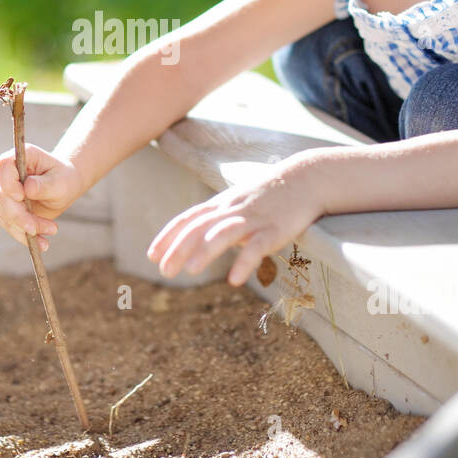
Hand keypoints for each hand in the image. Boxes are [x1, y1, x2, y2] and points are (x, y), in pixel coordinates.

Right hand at [0, 143, 82, 251]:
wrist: (64, 188)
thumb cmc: (64, 179)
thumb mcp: (61, 181)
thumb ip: (44, 185)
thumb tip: (27, 188)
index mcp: (19, 157)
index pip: (3, 166)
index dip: (8, 183)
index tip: (21, 197)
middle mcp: (5, 174)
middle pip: (1, 196)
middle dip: (20, 216)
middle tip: (41, 228)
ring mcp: (2, 192)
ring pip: (5, 215)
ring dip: (26, 228)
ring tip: (51, 231)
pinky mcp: (5, 209)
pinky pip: (10, 225)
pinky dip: (25, 236)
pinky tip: (41, 243)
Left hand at [146, 156, 321, 284]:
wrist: (306, 178)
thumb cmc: (270, 194)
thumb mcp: (239, 203)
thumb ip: (220, 220)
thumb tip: (202, 244)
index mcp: (222, 204)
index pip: (188, 218)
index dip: (168, 236)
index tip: (151, 255)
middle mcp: (233, 209)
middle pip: (200, 227)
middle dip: (179, 248)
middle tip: (164, 272)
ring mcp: (254, 218)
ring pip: (224, 232)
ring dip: (205, 251)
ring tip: (190, 272)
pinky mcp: (276, 229)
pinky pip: (258, 246)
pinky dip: (245, 262)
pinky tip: (234, 280)